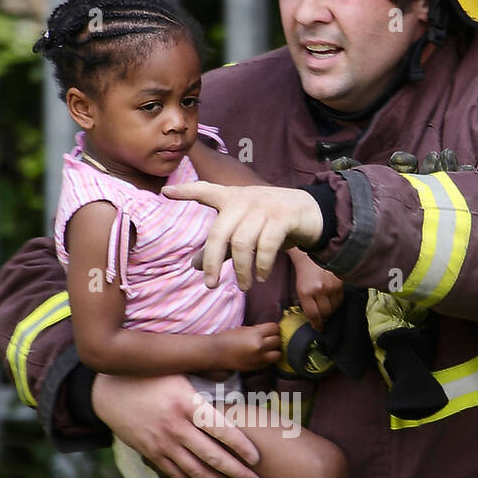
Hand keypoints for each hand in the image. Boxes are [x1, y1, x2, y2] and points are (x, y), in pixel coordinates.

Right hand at [91, 373, 261, 477]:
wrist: (108, 392)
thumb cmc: (149, 376)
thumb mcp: (177, 370)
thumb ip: (204, 376)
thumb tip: (235, 372)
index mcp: (186, 403)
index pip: (221, 429)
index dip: (242, 446)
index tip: (258, 459)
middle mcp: (175, 426)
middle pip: (213, 457)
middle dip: (238, 473)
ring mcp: (161, 443)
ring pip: (196, 472)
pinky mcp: (151, 454)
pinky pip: (176, 474)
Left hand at [163, 180, 323, 289]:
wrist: (312, 212)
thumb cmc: (271, 223)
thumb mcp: (244, 232)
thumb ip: (221, 247)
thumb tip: (194, 266)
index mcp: (232, 199)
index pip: (205, 191)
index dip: (186, 192)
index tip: (165, 193)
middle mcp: (244, 200)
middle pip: (219, 232)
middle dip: (213, 262)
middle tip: (211, 285)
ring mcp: (263, 207)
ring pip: (242, 243)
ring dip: (242, 269)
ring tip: (244, 286)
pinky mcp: (282, 217)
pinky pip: (265, 246)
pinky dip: (262, 266)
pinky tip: (261, 277)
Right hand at [217, 322, 281, 370]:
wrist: (217, 353)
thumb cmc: (229, 338)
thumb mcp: (245, 329)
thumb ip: (259, 330)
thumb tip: (272, 331)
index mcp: (256, 335)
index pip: (275, 328)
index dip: (273, 328)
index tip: (269, 329)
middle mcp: (260, 347)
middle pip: (278, 341)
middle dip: (274, 338)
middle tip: (268, 338)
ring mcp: (259, 359)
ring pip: (278, 355)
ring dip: (274, 350)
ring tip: (268, 348)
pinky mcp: (256, 367)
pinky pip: (269, 363)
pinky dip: (268, 359)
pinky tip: (261, 356)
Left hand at [289, 253, 343, 330]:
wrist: (313, 257)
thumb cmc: (305, 275)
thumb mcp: (300, 290)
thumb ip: (307, 304)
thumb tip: (317, 319)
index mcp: (306, 292)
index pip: (313, 314)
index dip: (317, 324)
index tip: (318, 327)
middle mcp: (319, 290)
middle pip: (326, 312)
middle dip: (324, 316)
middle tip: (322, 314)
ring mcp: (330, 286)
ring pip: (334, 307)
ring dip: (331, 308)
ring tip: (326, 303)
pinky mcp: (339, 282)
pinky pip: (340, 299)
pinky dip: (337, 301)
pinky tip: (332, 297)